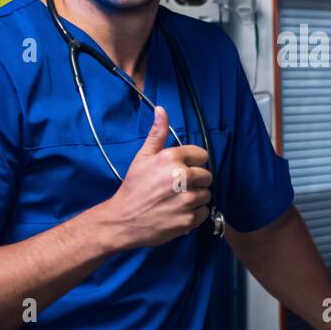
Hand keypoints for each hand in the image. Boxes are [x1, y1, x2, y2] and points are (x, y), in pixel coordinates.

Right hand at [96, 105, 212, 248]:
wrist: (123, 220)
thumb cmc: (134, 187)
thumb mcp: (142, 156)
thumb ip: (157, 133)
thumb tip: (162, 109)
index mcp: (172, 158)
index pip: (202, 155)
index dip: (193, 162)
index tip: (181, 170)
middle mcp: (183, 177)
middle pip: (207, 175)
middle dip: (196, 181)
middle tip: (178, 187)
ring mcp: (187, 200)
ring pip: (206, 195)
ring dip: (196, 198)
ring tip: (177, 200)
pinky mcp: (189, 219)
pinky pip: (204, 212)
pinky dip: (194, 214)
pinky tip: (179, 212)